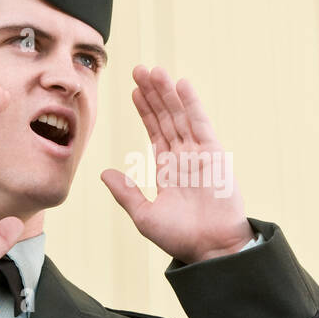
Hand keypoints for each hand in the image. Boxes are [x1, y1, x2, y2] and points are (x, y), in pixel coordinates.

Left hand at [101, 66, 252, 264]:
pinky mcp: (214, 155)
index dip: (145, 111)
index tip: (134, 90)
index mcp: (168, 170)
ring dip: (168, 93)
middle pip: (166, 118)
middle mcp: (183, 158)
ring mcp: (199, 154)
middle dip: (153, 94)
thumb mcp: (144, 215)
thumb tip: (104, 173)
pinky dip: (192, 104)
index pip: (155, 132)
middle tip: (140, 69)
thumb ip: (126, 192)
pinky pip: (201, 124)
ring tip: (155, 70)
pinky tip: (182, 85)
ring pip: (180, 116)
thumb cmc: (180, 237)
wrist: (211, 249)